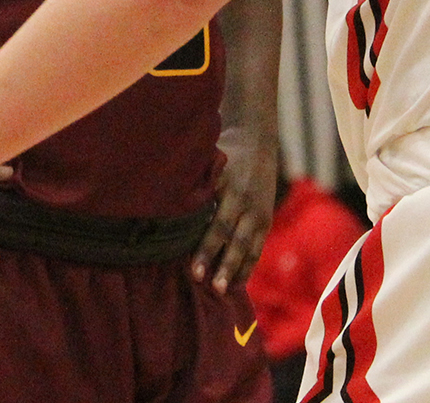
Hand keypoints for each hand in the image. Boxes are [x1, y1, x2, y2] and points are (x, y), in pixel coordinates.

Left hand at [191, 126, 276, 293]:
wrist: (255, 137)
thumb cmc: (221, 150)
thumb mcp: (208, 161)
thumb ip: (194, 183)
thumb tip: (163, 205)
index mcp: (230, 188)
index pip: (218, 224)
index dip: (206, 248)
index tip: (194, 269)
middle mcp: (247, 201)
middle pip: (234, 240)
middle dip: (222, 265)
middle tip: (209, 287)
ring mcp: (259, 211)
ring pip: (248, 247)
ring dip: (235, 270)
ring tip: (222, 292)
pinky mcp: (265, 218)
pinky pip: (257, 247)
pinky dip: (247, 266)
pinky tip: (236, 284)